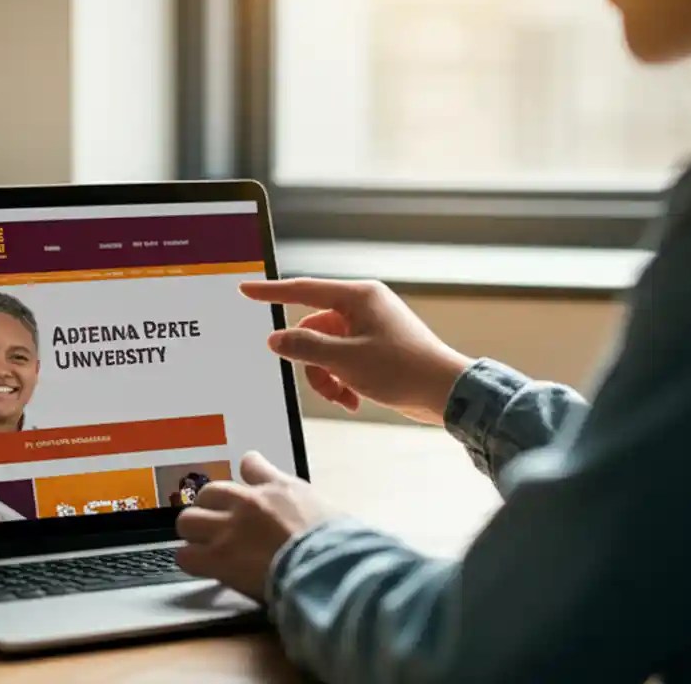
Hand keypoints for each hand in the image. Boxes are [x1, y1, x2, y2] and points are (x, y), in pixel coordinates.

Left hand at [175, 452, 336, 600]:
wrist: (326, 567)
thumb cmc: (338, 545)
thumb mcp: (329, 512)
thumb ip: (311, 506)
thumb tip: (318, 510)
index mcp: (279, 489)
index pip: (251, 464)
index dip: (245, 472)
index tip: (245, 482)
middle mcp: (249, 502)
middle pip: (210, 492)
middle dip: (211, 507)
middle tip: (218, 525)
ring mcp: (230, 529)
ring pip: (189, 520)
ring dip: (195, 532)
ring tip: (203, 546)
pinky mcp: (218, 557)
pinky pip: (186, 555)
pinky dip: (191, 560)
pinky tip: (202, 566)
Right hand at [241, 278, 473, 423]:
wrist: (445, 392)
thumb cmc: (402, 369)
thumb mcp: (345, 360)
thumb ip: (304, 347)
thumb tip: (276, 338)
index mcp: (358, 297)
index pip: (304, 290)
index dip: (271, 292)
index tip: (245, 290)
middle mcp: (364, 306)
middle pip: (313, 329)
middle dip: (313, 363)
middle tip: (327, 388)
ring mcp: (370, 327)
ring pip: (326, 349)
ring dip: (327, 377)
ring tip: (343, 398)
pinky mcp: (377, 347)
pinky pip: (343, 359)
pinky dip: (342, 380)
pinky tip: (353, 400)